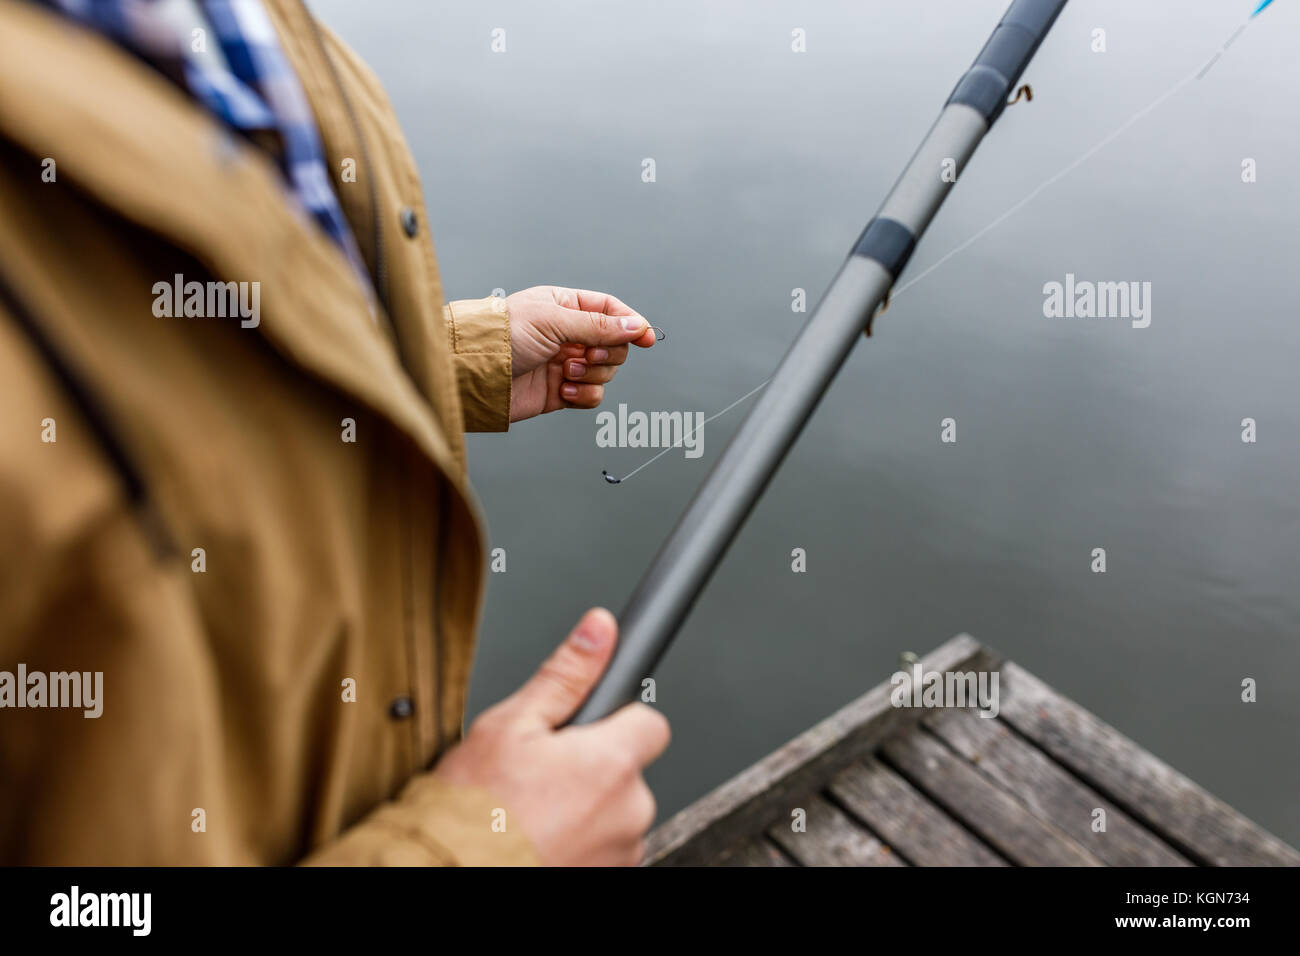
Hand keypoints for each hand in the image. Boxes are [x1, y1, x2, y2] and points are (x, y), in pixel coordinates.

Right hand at [433, 608, 670, 865]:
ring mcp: (621, 853)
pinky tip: (540, 840)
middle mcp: (629, 812)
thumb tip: (599, 630)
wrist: (449, 873)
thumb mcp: (510, 724)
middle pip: (628, 772)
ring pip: (615, 815)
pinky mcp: (608, 880)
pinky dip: (578, 845)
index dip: (617, 720)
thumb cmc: (473, 810)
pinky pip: (603, 850)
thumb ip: (564, 675)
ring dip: (585, 811)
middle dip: (594, 769)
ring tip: (533, 813)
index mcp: (612, 763)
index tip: (587, 728)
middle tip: (542, 776)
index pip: (650, 723)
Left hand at [504, 286, 655, 422]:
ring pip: (604, 372)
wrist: (475, 375)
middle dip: (606, 354)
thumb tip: (636, 326)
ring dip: (591, 376)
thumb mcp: (554, 321)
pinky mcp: (560, 391)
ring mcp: (564, 363)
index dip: (631, 323)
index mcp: (564, 306)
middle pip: (613, 344)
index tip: (647, 338)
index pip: (609, 311)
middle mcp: (567, 334)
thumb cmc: (503, 337)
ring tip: (565, 374)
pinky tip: (562, 391)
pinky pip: (591, 395)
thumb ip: (598, 326)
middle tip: (585, 357)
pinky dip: (582, 395)